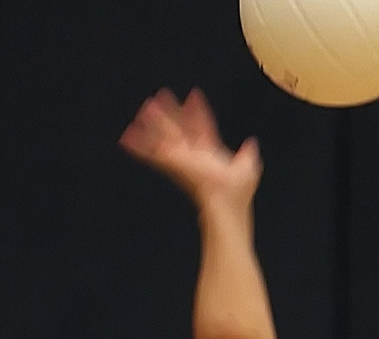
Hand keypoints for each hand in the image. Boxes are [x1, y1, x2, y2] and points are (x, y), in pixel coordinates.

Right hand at [119, 87, 261, 210]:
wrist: (225, 203)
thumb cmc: (237, 193)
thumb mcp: (248, 168)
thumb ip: (248, 154)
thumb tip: (252, 143)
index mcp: (211, 153)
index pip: (204, 127)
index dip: (199, 112)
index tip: (194, 95)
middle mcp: (194, 155)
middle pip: (181, 128)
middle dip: (172, 112)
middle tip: (161, 96)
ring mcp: (182, 158)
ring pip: (166, 134)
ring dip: (156, 121)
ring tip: (145, 107)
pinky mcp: (173, 162)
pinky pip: (152, 152)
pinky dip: (139, 146)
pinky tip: (127, 137)